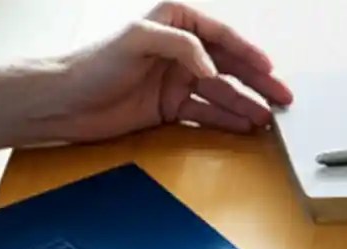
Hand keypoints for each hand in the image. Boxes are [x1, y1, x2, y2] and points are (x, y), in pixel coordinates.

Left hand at [46, 2, 292, 141]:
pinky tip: (246, 128)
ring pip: (222, 92)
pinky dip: (227, 121)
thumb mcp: (137, 40)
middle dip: (258, 82)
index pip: (219, 35)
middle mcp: (178, 51)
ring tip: (269, 119)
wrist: (62, 102)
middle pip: (229, 66)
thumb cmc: (92, 64)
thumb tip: (212, 67)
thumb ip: (180, 45)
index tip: (268, 68)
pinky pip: (207, 113)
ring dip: (246, 105)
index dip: (248, 51)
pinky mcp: (169, 108)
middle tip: (283, 97)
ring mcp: (176, 81)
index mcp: (171, 23)